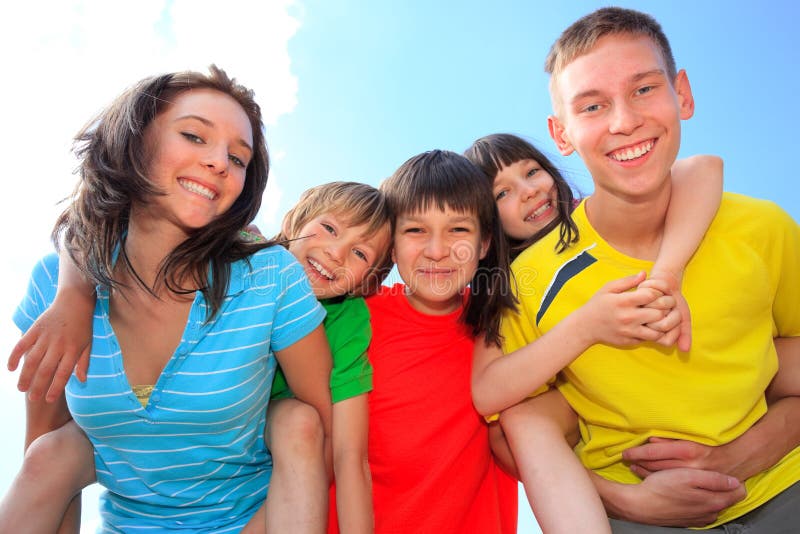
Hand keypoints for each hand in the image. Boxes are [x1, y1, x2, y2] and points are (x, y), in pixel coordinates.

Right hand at [8, 300, 91, 402]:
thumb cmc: (83, 325)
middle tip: (33, 398)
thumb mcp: (88, 343)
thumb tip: (81, 380)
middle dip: (39, 386)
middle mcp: (59, 344)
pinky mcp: (35, 329)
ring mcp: (46, 336)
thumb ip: (83, 362)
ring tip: (21, 388)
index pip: (64, 373)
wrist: (74, 301)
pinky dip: (15, 356)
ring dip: (25, 375)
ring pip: (32, 359)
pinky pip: (22, 344)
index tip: (49, 400)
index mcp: (73, 349)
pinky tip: (11, 368)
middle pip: (46, 369)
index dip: (56, 387)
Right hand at [580, 272, 675, 346]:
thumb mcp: (608, 288)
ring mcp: (629, 331)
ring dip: (662, 323)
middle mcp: (627, 317)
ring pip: (658, 330)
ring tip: (659, 317)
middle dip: (664, 308)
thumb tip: (644, 274)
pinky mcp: (630, 342)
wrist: (585, 327)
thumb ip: (628, 281)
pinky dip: (655, 333)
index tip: (655, 293)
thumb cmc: (598, 305)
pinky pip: (650, 339)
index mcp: (623, 301)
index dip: (657, 292)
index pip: (651, 295)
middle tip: (664, 305)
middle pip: (658, 313)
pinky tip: (652, 326)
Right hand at [610, 468, 744, 526]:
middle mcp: (710, 513)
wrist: (639, 505)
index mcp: (714, 502)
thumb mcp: (688, 476)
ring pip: (713, 503)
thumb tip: (735, 481)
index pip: (739, 491)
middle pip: (726, 497)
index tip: (724, 469)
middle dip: (720, 485)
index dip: (733, 478)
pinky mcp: (687, 520)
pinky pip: (700, 509)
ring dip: (707, 493)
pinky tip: (684, 491)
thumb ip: (714, 479)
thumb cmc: (661, 488)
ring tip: (692, 479)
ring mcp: (699, 519)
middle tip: (706, 471)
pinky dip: (696, 500)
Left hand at [624, 436, 751, 481]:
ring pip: (663, 477)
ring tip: (633, 467)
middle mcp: (690, 466)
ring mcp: (694, 479)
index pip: (655, 452)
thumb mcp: (693, 436)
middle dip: (638, 462)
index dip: (638, 453)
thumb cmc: (714, 442)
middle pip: (656, 466)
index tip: (626, 452)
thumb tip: (651, 439)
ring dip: (645, 472)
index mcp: (688, 450)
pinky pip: (673, 485)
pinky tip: (648, 477)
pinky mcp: (697, 487)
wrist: (740, 457)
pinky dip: (658, 481)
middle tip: (626, 458)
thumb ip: (672, 439)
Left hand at [640, 270, 691, 350]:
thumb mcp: (683, 318)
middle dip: (673, 312)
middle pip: (663, 325)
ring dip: (668, 299)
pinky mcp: (636, 296)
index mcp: (652, 332)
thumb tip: (685, 350)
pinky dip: (663, 289)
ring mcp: (639, 311)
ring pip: (660, 311)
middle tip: (669, 306)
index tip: (675, 315)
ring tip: (663, 297)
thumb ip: (684, 334)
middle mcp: (644, 324)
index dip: (676, 326)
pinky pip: (657, 296)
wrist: (665, 281)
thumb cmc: (673, 302)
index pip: (666, 340)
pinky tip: (659, 289)